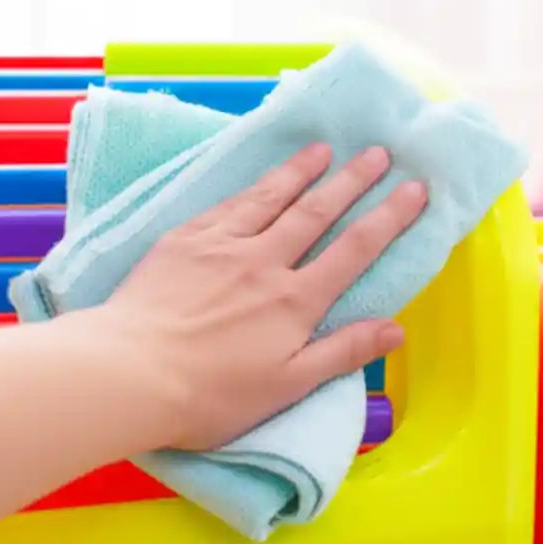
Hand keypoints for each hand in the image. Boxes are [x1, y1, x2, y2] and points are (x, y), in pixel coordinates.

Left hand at [97, 143, 425, 450]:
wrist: (129, 374)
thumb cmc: (210, 395)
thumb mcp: (287, 387)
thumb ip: (341, 352)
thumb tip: (396, 329)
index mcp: (295, 301)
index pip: (354, 250)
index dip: (389, 217)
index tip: (414, 188)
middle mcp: (265, 263)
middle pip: (318, 213)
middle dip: (353, 181)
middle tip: (379, 152)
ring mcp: (223, 246)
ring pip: (272, 198)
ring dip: (303, 171)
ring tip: (325, 148)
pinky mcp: (184, 240)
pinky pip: (227, 204)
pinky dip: (253, 186)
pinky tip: (263, 177)